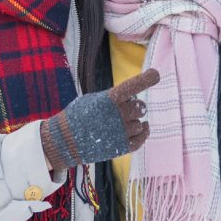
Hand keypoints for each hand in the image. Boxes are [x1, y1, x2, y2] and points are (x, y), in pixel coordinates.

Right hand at [39, 68, 159, 171]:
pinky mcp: (122, 147)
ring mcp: (121, 132)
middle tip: (123, 109)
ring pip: (141, 124)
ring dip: (134, 122)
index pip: (132, 86)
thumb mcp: (92, 100)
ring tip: (118, 124)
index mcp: (110, 99)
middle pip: (140, 108)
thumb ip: (112, 98)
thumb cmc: (77, 117)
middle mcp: (118, 115)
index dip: (146, 79)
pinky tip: (143, 128)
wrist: (65, 142)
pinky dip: (143, 133)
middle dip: (135, 107)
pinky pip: (141, 139)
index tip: (156, 73)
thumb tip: (132, 99)